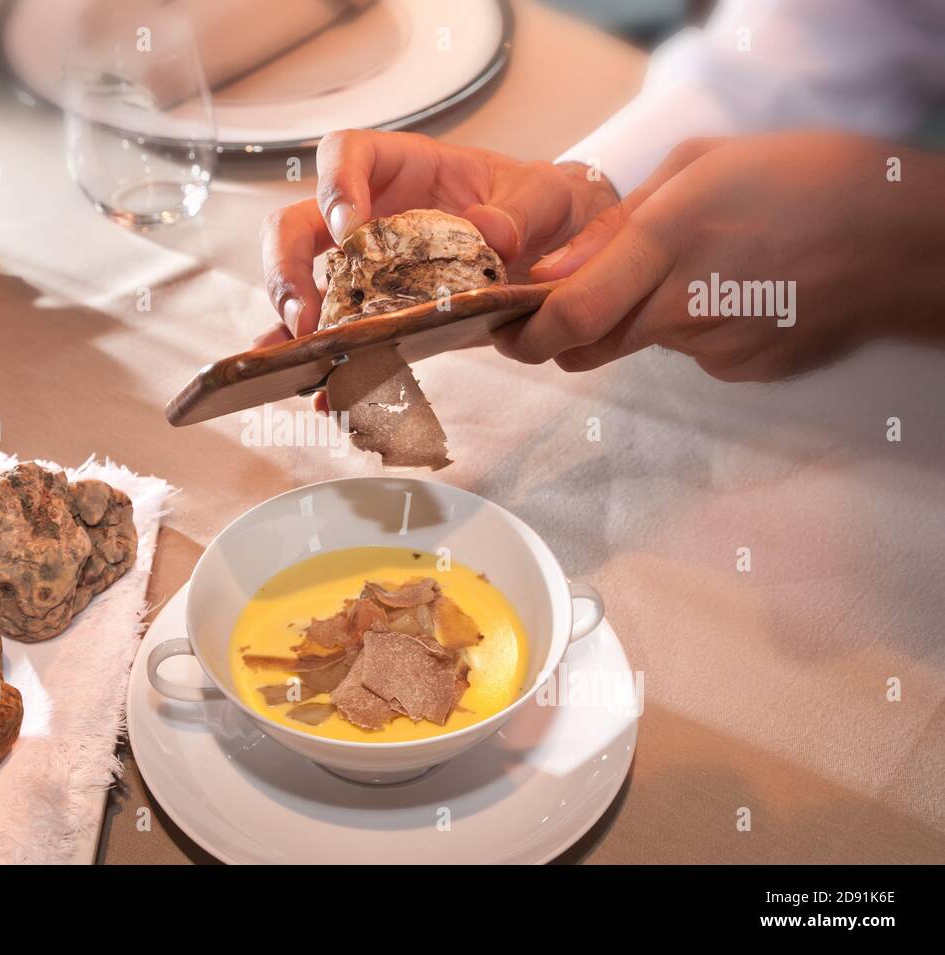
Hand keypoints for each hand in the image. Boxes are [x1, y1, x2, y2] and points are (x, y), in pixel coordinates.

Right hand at [255, 129, 618, 345]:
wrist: (556, 251)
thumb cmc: (539, 206)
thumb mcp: (546, 196)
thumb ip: (525, 208)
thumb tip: (494, 232)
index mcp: (402, 169)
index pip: (344, 153)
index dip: (334, 185)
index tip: (348, 228)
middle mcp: (367, 214)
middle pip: (294, 224)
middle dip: (285, 266)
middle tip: (304, 314)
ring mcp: (362, 265)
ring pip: (300, 281)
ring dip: (289, 319)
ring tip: (302, 355)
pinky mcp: (372, 311)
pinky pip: (330, 333)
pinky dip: (319, 362)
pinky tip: (319, 392)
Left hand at [499, 133, 944, 380]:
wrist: (907, 240)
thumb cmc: (809, 179)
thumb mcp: (705, 163)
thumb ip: (623, 219)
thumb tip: (562, 268)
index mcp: (669, 240)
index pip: (571, 313)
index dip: (526, 334)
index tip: (504, 331)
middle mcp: (684, 303)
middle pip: (589, 347)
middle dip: (560, 336)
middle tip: (559, 310)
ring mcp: (716, 344)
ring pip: (641, 345)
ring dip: (637, 319)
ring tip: (691, 273)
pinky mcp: (743, 368)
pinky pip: (690, 353)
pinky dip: (690, 328)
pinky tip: (733, 292)